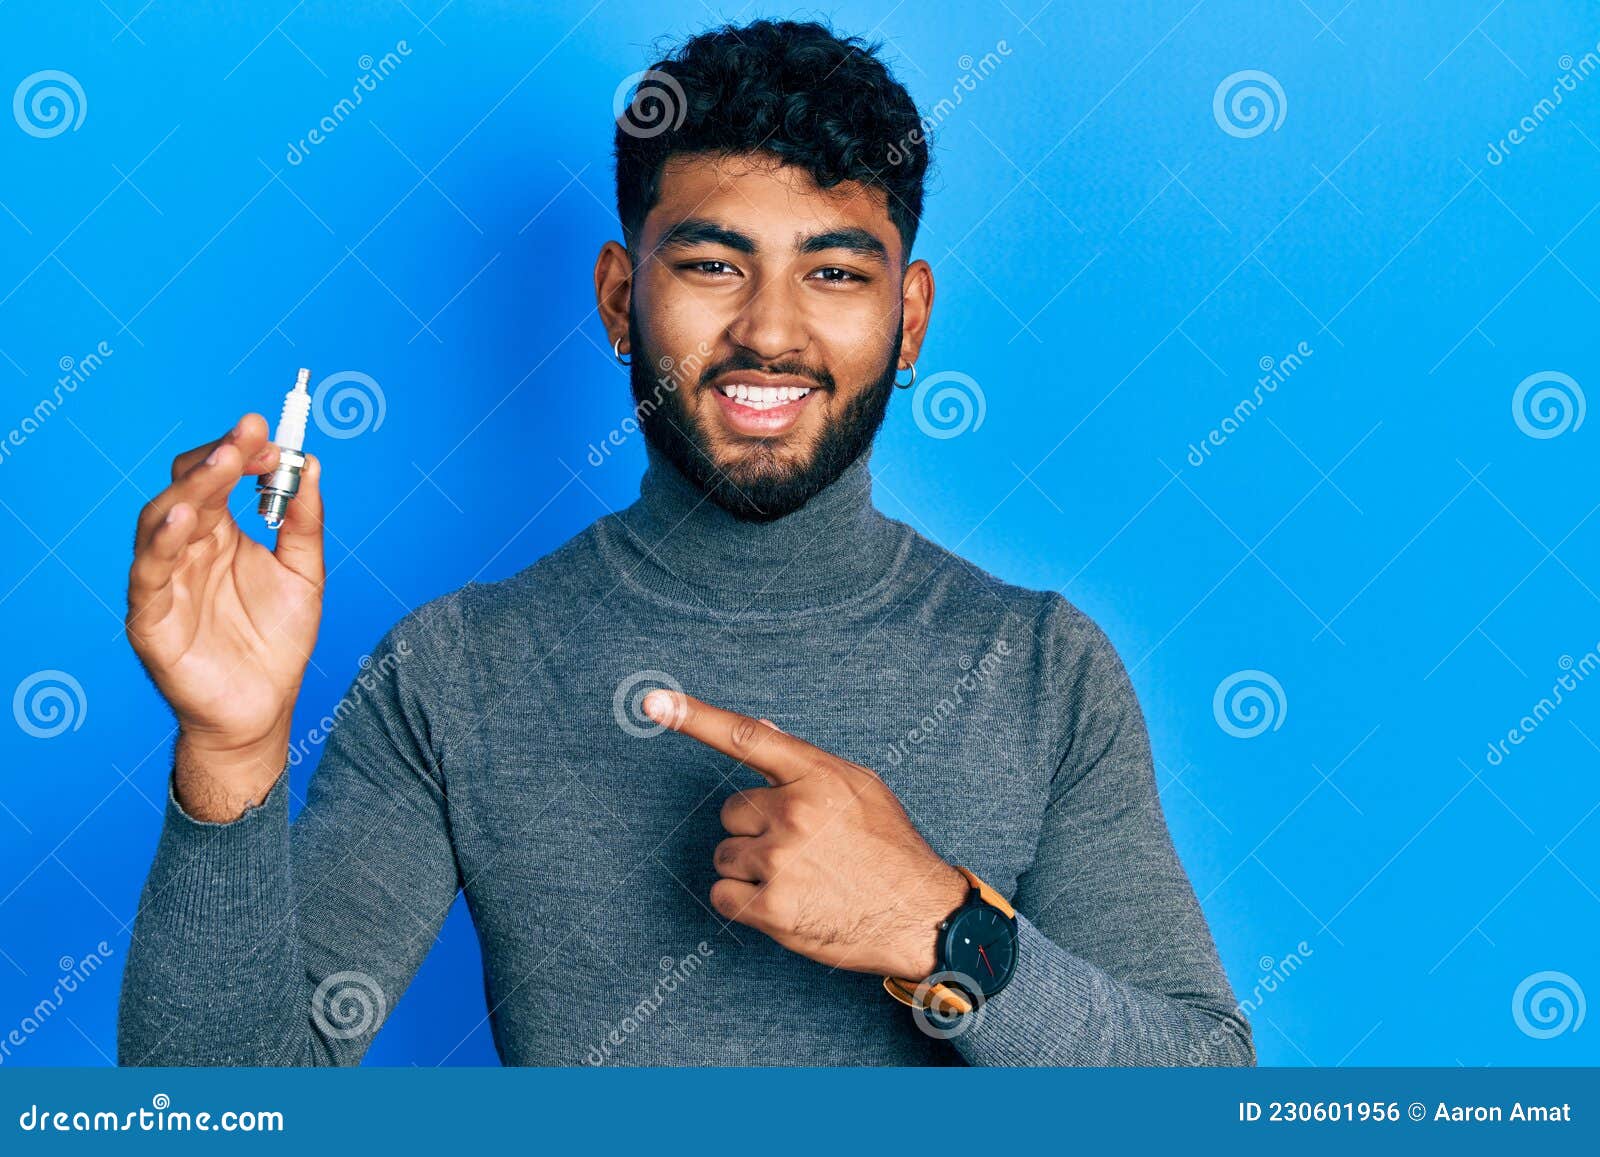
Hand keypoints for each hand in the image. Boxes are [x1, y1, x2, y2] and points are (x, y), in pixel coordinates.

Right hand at [124, 413, 324, 818]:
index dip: (241, 452)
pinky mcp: (151, 618)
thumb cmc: (277, 641)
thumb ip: (304, 522)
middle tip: (247, 437)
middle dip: (218, 459)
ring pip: (161, 522)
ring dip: (190, 490)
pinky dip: (163, 545)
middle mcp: (187, 548)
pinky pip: (148, 575)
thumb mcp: (305, 574)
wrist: (263, 709)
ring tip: (219, 465)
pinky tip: (186, 519)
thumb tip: (311, 465)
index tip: (271, 436)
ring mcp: (165, 580)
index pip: (217, 475)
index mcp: (220, 532)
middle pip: (189, 489)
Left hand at [642, 689, 967, 978]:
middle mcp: (793, 812)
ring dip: (749, 867)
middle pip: (732, 811)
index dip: (693, 717)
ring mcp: (779, 860)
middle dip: (755, 829)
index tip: (652, 702)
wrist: (919, 916)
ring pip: (725, 853)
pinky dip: (742, 901)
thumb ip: (806, 763)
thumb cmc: (889, 848)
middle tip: (800, 848)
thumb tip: (761, 729)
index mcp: (817, 775)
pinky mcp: (769, 907)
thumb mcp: (860, 788)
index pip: (745, 736)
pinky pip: (723, 893)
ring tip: (799, 878)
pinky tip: (782, 903)